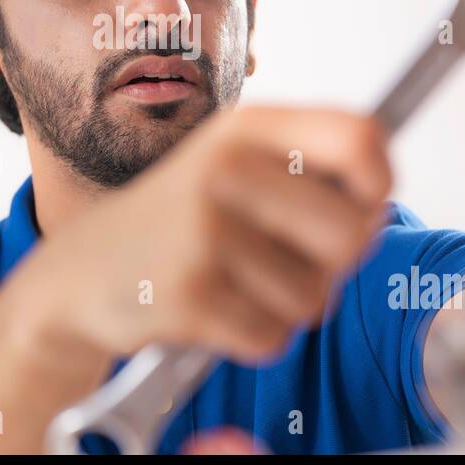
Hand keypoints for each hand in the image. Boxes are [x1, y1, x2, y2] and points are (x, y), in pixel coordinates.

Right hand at [33, 104, 392, 363]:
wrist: (82, 269)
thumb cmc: (179, 218)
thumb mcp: (233, 163)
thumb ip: (308, 164)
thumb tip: (381, 190)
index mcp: (246, 127)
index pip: (360, 137)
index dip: (380, 181)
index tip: (362, 204)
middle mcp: (226, 169)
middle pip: (352, 232)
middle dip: (335, 265)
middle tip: (292, 260)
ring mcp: (204, 232)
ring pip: (314, 297)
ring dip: (286, 306)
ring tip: (237, 282)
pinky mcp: (188, 294)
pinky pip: (272, 337)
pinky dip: (253, 337)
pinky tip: (215, 310)